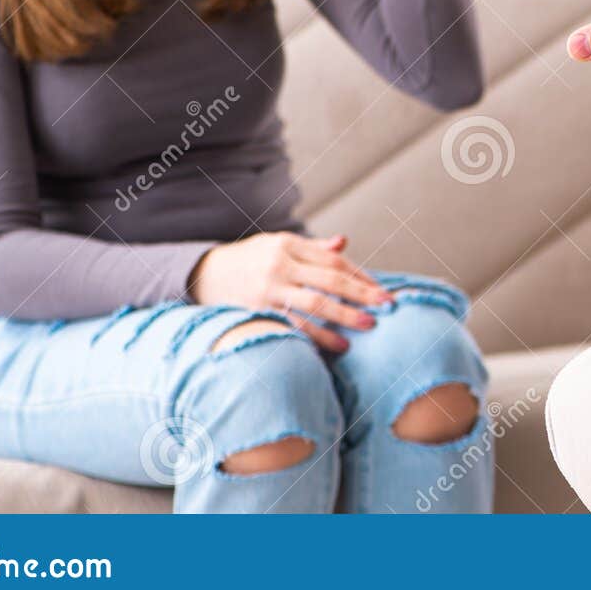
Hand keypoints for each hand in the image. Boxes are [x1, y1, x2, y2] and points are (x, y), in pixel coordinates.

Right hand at [187, 231, 393, 352]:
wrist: (202, 274)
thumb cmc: (249, 260)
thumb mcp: (276, 244)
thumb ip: (312, 248)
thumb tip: (344, 243)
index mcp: (289, 245)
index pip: (334, 261)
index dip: (361, 276)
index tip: (381, 290)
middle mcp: (280, 265)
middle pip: (330, 280)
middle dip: (362, 294)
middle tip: (388, 306)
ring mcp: (268, 289)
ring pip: (315, 304)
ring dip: (345, 317)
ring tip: (369, 327)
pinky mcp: (258, 312)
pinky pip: (294, 326)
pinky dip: (319, 337)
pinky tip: (338, 346)